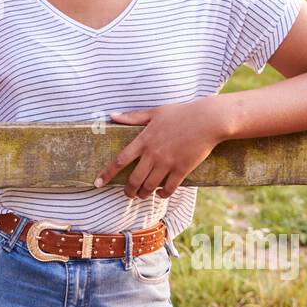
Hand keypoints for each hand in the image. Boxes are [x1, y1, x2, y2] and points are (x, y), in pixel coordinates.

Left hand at [93, 101, 226, 198]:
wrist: (208, 120)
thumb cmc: (181, 113)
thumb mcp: (155, 112)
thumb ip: (132, 117)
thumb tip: (112, 115)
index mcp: (144, 140)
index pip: (120, 160)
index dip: (107, 173)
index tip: (97, 183)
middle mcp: (153, 154)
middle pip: (134, 179)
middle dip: (128, 191)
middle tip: (128, 194)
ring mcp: (167, 163)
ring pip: (149, 187)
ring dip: (144, 194)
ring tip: (143, 195)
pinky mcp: (182, 169)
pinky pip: (168, 188)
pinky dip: (162, 194)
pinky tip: (161, 193)